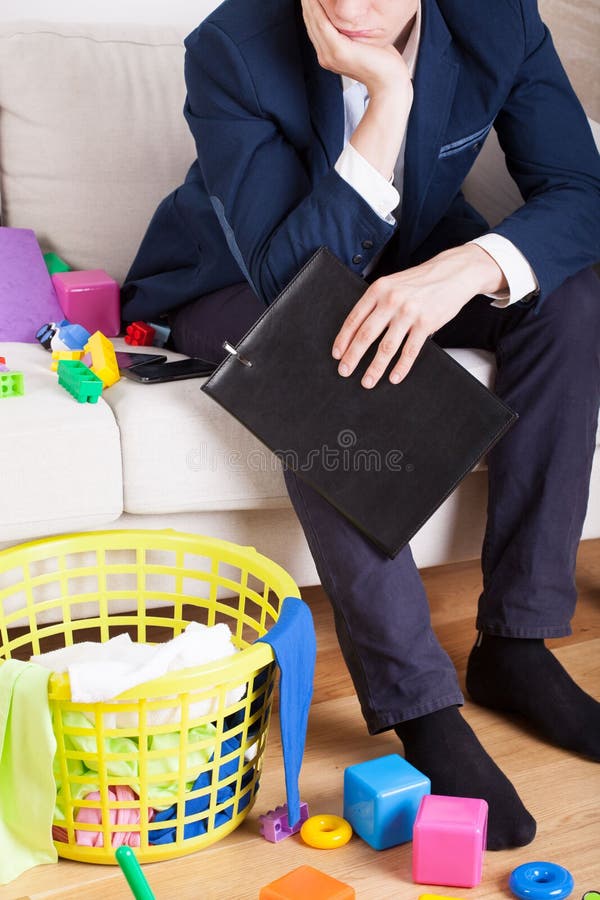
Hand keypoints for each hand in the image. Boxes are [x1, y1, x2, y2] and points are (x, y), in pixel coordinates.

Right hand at [301, 0, 408, 97]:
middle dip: (308, 0)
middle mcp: (325, 56)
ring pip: (314, 19)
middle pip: (311, 20)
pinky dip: (319, 6)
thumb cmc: (381, 63)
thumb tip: (348, 17)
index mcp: (328, 54)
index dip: (311, 4)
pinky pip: (323, 22)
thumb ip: (351, 33)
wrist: (388, 83)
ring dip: (310, 1)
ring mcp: (329, 55)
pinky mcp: (338, 51)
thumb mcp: (362, 43)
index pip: (314, 24)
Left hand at [332, 244, 506, 387]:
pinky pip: (410, 351)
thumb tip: (359, 330)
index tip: (337, 354)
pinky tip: (394, 377)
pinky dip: (401, 367)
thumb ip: (377, 302)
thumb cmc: (421, 281)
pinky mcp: (426, 323)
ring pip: (386, 347)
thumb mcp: (393, 284)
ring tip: (367, 381)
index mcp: (379, 289)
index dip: (343, 339)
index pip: (354, 318)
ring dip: (375, 367)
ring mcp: (409, 312)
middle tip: (344, 371)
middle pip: (366, 335)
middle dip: (353, 357)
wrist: (454, 272)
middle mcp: (391, 300)